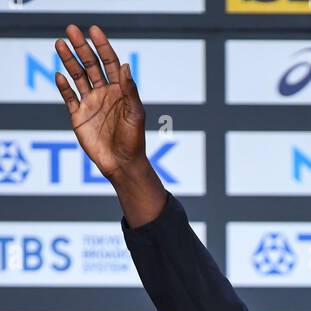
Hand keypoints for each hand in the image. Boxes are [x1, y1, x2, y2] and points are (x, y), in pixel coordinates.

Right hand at [54, 23, 144, 180]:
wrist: (122, 165)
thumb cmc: (134, 141)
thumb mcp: (135, 114)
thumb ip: (129, 90)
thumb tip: (124, 65)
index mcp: (119, 90)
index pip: (109, 62)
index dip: (102, 46)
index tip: (93, 30)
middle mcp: (104, 93)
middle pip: (90, 65)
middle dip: (81, 47)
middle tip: (71, 30)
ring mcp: (90, 103)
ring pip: (77, 76)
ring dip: (69, 61)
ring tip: (59, 44)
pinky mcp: (79, 116)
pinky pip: (69, 97)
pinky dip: (64, 86)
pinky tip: (59, 75)